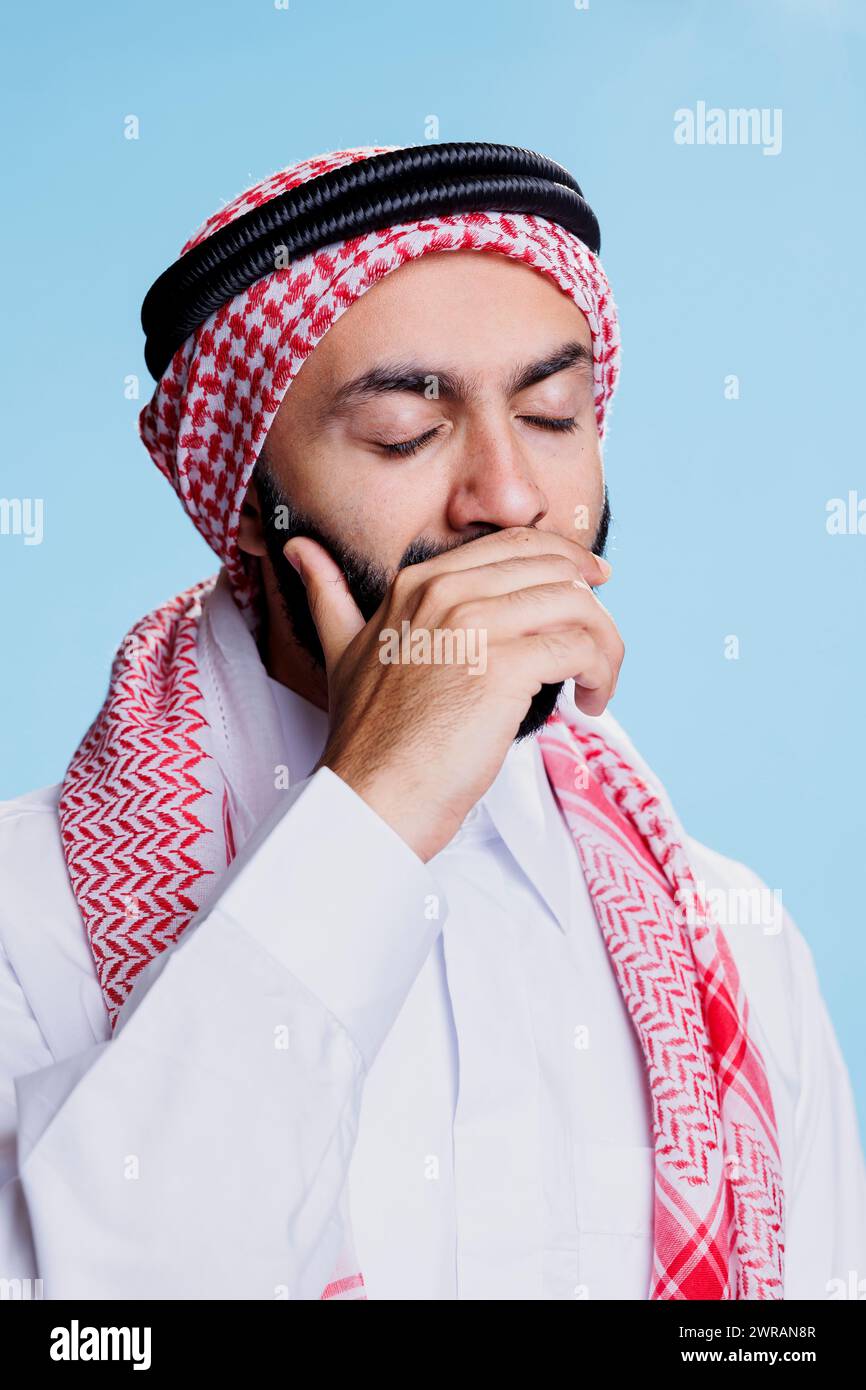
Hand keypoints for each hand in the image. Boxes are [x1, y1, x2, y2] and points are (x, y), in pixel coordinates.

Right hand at [284, 525, 622, 862]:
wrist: (370, 798)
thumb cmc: (366, 739)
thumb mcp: (341, 649)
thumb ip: (328, 595)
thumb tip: (300, 549)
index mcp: (419, 582)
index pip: (517, 545)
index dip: (565, 563)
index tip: (590, 588)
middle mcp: (447, 591)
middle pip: (555, 567)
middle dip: (593, 603)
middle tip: (601, 642)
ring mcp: (475, 626)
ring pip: (577, 605)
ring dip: (605, 646)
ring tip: (596, 684)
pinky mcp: (504, 667)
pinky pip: (580, 647)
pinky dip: (599, 673)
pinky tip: (588, 703)